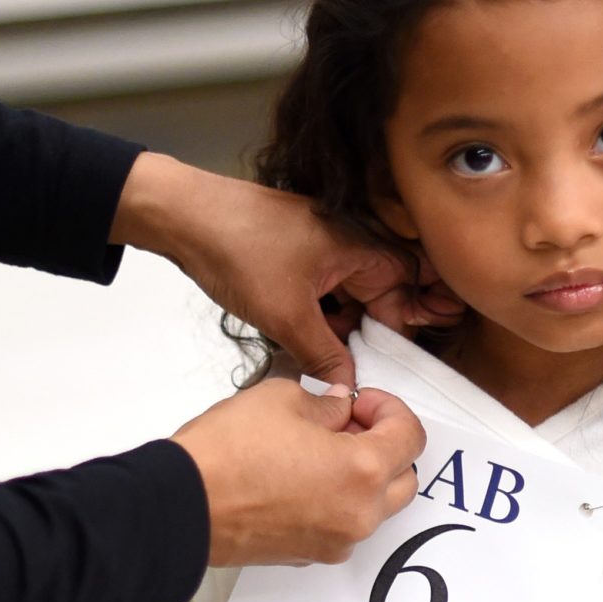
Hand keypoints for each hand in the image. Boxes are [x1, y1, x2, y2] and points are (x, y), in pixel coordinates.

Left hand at [113, 153, 464, 385]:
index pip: (410, 279)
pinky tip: (310, 343)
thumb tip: (347, 385)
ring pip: (349, 295)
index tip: (418, 342)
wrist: (183, 216)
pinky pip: (323, 292)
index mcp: (358, 246)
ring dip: (346, 326)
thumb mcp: (286, 315)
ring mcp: (319, 248)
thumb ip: (323, 354)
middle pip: (381, 291)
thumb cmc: (238, 246)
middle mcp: (346, 243)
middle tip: (373, 364)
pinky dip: (322, 316)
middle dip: (379, 328)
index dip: (418, 310)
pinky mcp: (294, 256)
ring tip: (338, 359)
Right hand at [172, 381, 424, 565]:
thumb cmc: (228, 452)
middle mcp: (360, 515)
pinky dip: (338, 500)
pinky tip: (302, 477)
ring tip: (320, 449)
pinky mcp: (311, 556)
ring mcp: (337, 542)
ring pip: (375, 507)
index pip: (411, 437)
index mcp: (363, 472)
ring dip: (364, 476)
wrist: (183, 505)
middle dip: (385, 446)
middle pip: (403, 479)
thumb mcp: (283, 399)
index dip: (390, 409)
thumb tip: (339, 408)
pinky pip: (344, 526)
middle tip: (347, 422)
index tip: (360, 400)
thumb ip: (327, 403)